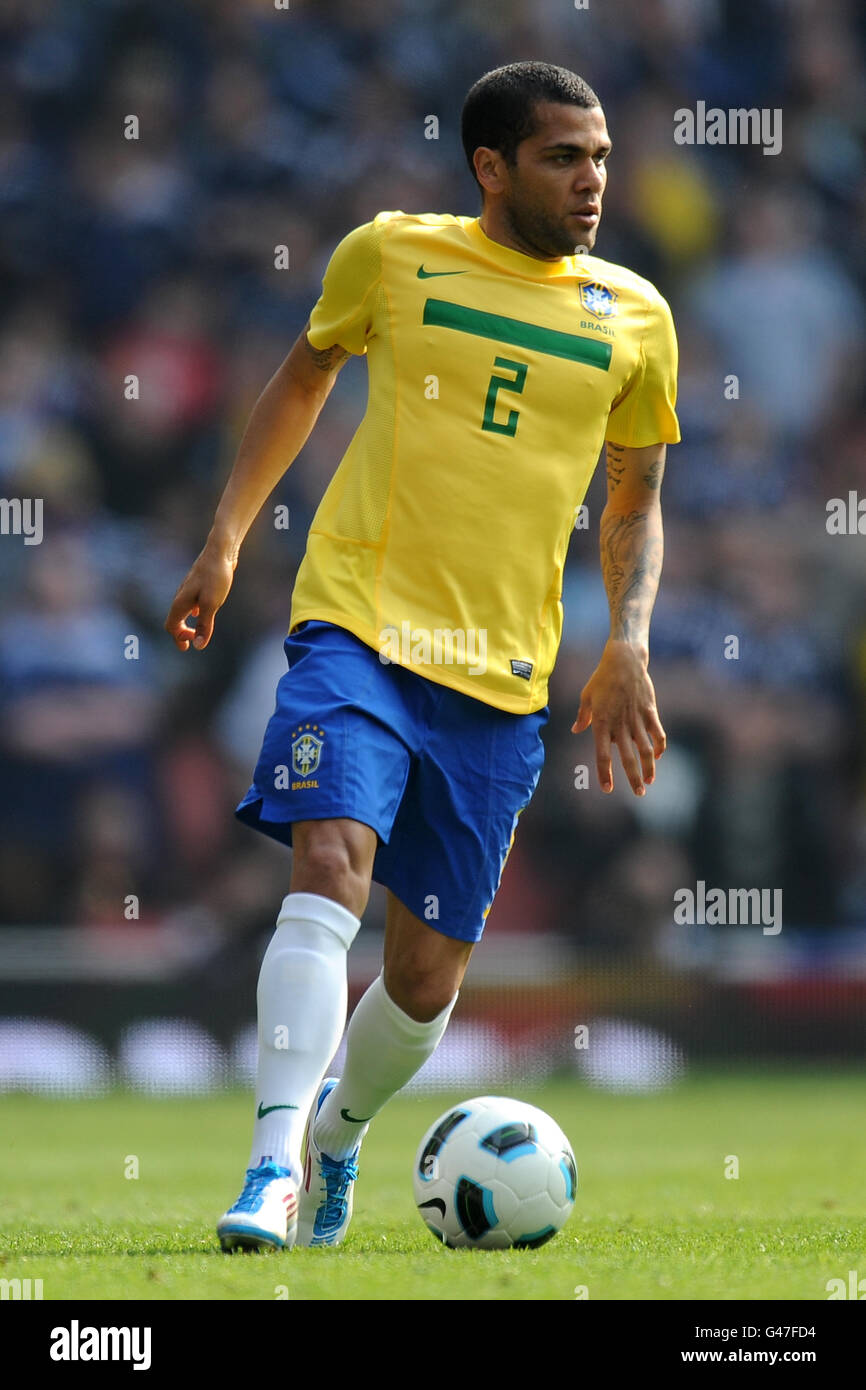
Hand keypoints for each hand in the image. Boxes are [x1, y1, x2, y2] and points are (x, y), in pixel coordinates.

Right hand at [164, 543, 235, 651]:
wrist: (221, 551)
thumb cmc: (215, 577)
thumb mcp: (211, 604)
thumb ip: (204, 626)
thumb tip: (199, 646)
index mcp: (180, 602)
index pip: (171, 626)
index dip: (178, 639)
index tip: (191, 646)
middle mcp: (181, 596)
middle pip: (175, 620)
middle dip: (182, 634)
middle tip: (195, 642)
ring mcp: (189, 589)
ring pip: (182, 611)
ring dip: (187, 623)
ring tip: (198, 631)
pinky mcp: (198, 584)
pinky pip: (191, 602)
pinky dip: (194, 612)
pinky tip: (201, 612)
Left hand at [572, 639, 665, 794]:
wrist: (624, 661)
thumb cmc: (602, 678)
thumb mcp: (586, 696)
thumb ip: (582, 716)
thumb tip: (576, 730)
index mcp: (601, 723)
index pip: (602, 754)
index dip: (605, 773)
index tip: (607, 788)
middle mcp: (619, 724)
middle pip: (627, 757)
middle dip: (633, 778)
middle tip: (638, 794)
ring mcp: (636, 719)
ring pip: (645, 749)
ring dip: (649, 767)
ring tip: (650, 781)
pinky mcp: (650, 712)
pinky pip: (657, 733)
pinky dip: (659, 746)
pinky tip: (658, 756)